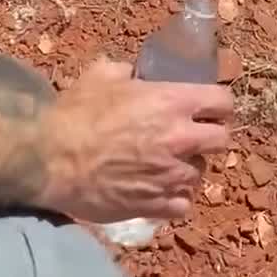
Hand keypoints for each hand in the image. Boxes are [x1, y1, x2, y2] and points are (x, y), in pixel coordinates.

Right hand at [39, 59, 232, 224]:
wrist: (53, 160)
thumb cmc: (77, 113)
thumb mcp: (102, 75)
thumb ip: (127, 71)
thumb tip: (133, 73)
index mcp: (172, 102)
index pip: (223, 101)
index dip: (218, 103)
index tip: (209, 106)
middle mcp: (180, 138)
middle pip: (222, 139)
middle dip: (210, 136)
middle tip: (192, 135)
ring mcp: (170, 175)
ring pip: (201, 174)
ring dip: (189, 167)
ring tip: (169, 164)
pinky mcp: (156, 205)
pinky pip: (182, 205)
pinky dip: (175, 198)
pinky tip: (159, 189)